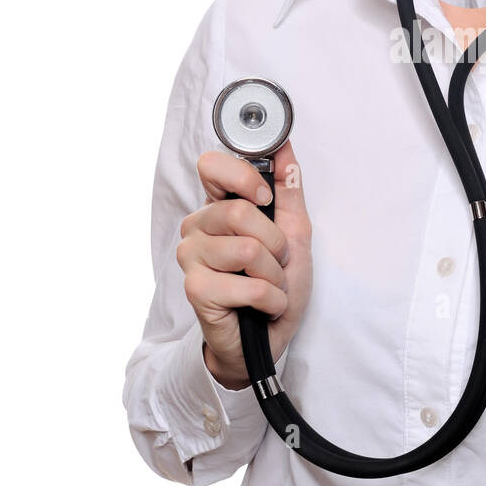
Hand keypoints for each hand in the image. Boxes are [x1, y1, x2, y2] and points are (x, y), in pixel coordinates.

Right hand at [177, 139, 312, 386]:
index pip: (211, 166)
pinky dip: (272, 298)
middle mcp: (197, 227)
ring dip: (276, 275)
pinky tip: (264, 306)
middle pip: (239, 212)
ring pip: (248, 249)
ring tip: (270, 286)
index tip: (264, 198)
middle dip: (276, 243)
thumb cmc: (277, 284)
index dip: (243, 177)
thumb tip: (286, 148)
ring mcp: (191, 258)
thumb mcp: (294, 232)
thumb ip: (289, 190)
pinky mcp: (196, 289)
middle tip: (277, 261)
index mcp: (218, 207)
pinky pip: (251, 285)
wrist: (269, 337)